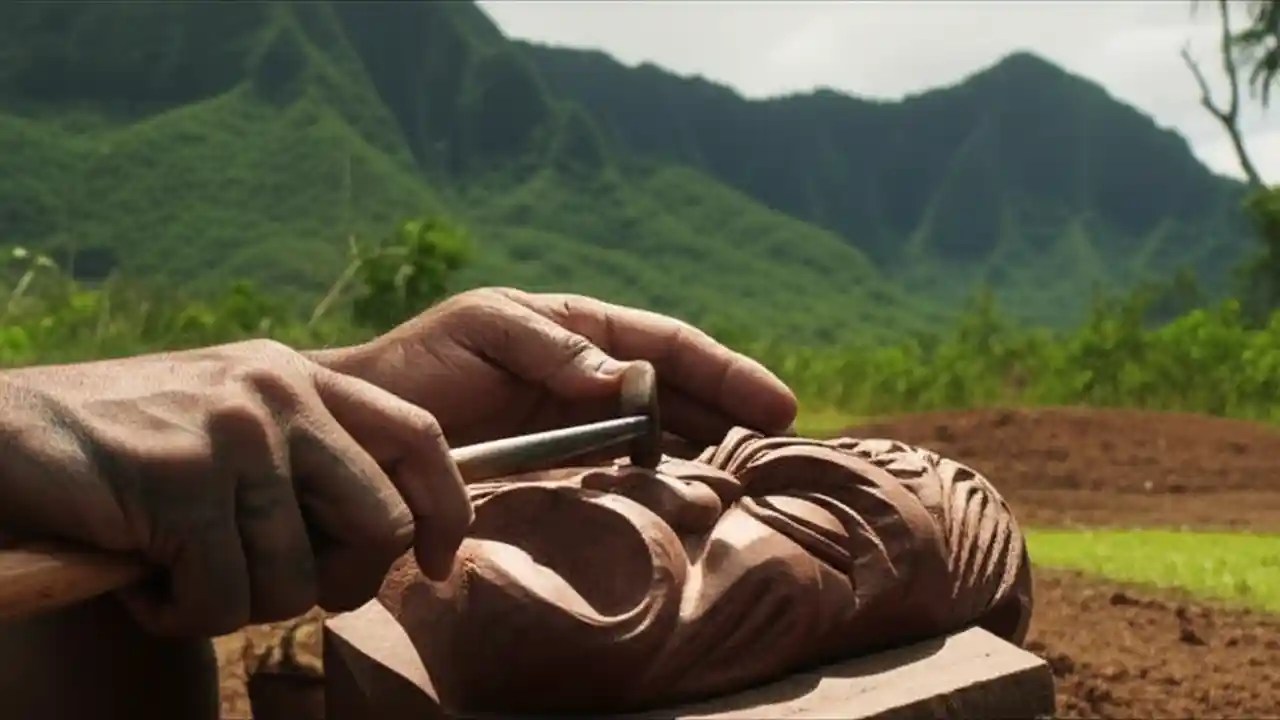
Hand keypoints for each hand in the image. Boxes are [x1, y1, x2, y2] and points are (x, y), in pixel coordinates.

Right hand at [0, 339, 470, 636]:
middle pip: (382, 525)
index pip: (420, 436)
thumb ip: (306, 463)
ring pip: (296, 579)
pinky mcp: (182, 480)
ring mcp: (233, 434)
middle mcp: (280, 395)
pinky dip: (181, 616)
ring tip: (179, 578)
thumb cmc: (123, 448)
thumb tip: (391, 538)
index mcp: (301, 377)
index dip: (447, 509)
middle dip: (341, 586)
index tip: (441, 563)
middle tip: (274, 594)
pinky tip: (141, 584)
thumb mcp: (231, 427)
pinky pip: (223, 598)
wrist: (4, 431)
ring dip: (236, 607)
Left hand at [311, 288, 797, 447]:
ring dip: (707, 442)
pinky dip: (661, 473)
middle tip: (783, 439)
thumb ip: (554, 349)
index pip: (669, 344)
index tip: (774, 402)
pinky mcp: (561, 457)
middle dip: (732, 406)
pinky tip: (688, 488)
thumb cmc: (422, 361)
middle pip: (679, 386)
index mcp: (580, 326)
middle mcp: (590, 368)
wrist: (368, 418)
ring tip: (751, 468)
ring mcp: (579, 415)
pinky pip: (625, 462)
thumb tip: (627, 378)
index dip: (726, 370)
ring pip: (661, 426)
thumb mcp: (484, 329)